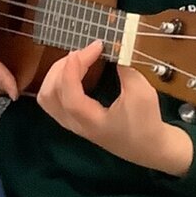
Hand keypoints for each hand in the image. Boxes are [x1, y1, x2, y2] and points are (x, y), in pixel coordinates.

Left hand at [37, 41, 192, 175]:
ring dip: (56, 73)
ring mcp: (70, 123)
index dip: (73, 69)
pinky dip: (57, 80)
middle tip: (85, 52)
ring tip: (76, 59)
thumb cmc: (146, 122)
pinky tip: (73, 70)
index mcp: (91, 122)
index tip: (89, 49)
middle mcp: (75, 124)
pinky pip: (52, 99)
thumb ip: (126, 71)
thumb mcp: (143, 94)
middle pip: (51, 94)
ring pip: (46, 96)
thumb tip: (113, 50)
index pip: (70, 95)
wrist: (148, 147)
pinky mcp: (72, 119)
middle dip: (64, 66)